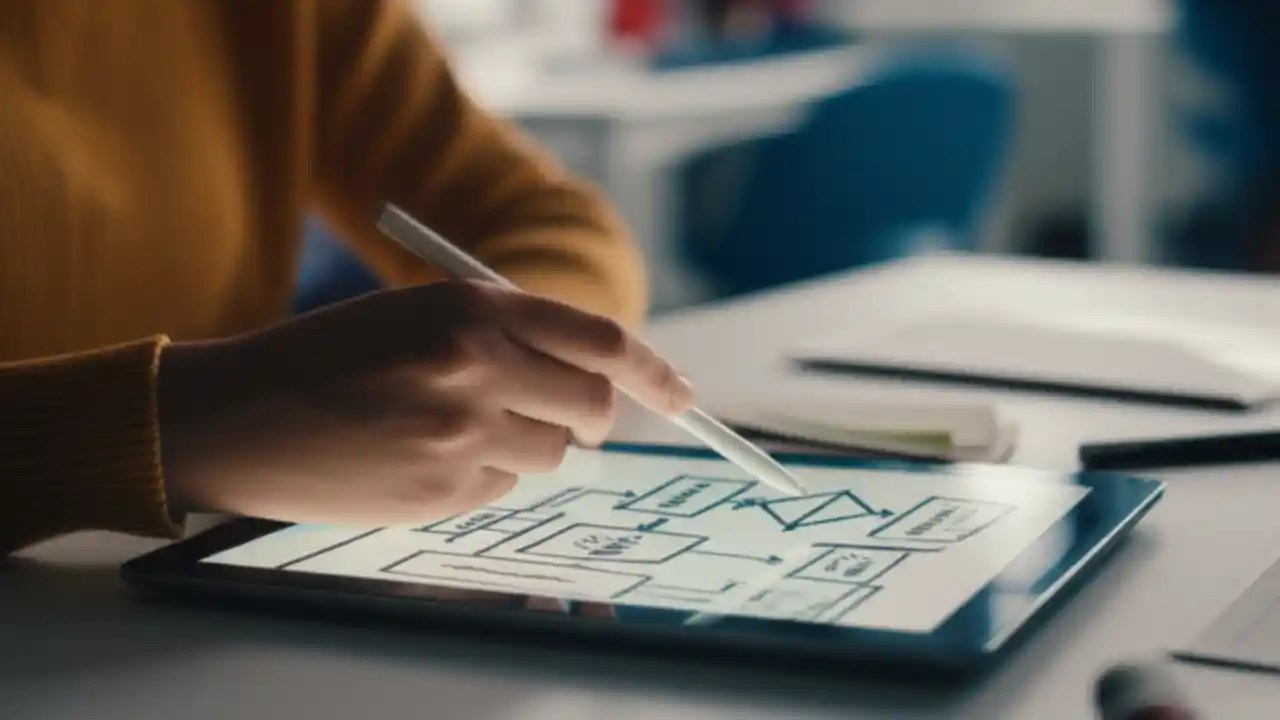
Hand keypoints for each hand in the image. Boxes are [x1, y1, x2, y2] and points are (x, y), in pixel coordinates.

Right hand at [157, 280, 692, 524]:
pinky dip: (486, 475)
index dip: (654, 372)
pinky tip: (428, 456)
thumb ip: (511, 332)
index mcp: (472, 306)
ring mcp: (459, 436)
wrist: (239, 415)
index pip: (602, 342)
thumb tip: (599, 378)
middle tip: (559, 410)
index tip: (682, 394)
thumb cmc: (332, 354)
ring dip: (529, 443)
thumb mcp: (421, 311)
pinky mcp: (440, 493)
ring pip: (552, 454)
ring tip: (462, 425)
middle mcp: (475, 367)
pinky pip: (505, 489)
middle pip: (592, 406)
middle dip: (589, 413)